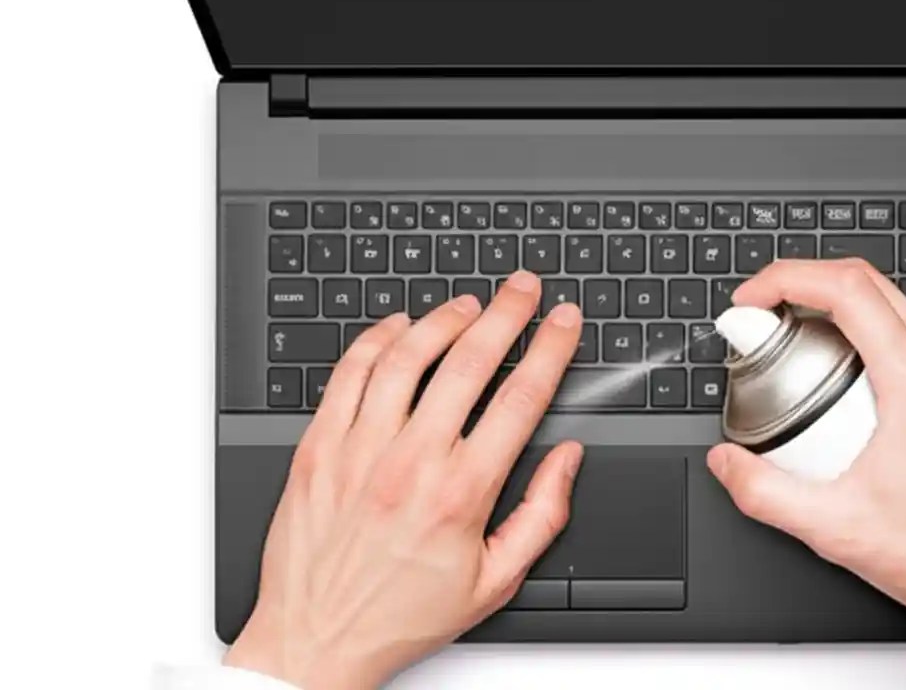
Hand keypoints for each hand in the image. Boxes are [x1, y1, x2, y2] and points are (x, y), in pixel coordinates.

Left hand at [225, 271, 583, 689]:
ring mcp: (359, 450)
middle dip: (507, 314)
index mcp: (462, 493)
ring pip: (406, 357)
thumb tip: (566, 459)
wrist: (317, 640)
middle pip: (469, 362)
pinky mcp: (317, 448)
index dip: (550, 348)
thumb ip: (542, 515)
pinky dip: (376, 340)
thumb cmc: (402, 615)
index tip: (562, 321)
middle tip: (523, 287)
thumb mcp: (494, 582)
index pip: (520, 397)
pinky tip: (399, 327)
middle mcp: (411, 462)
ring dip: (444, 319)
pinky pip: (348, 374)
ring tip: (469, 304)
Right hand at [707, 259, 905, 682]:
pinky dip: (866, 335)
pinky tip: (843, 380)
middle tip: (764, 318)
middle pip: (867, 282)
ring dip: (836, 309)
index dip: (785, 279)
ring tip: (796, 346)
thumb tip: (727, 462)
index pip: (847, 289)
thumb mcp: (835, 529)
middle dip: (802, 286)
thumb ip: (764, 493)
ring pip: (892, 305)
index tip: (753, 300)